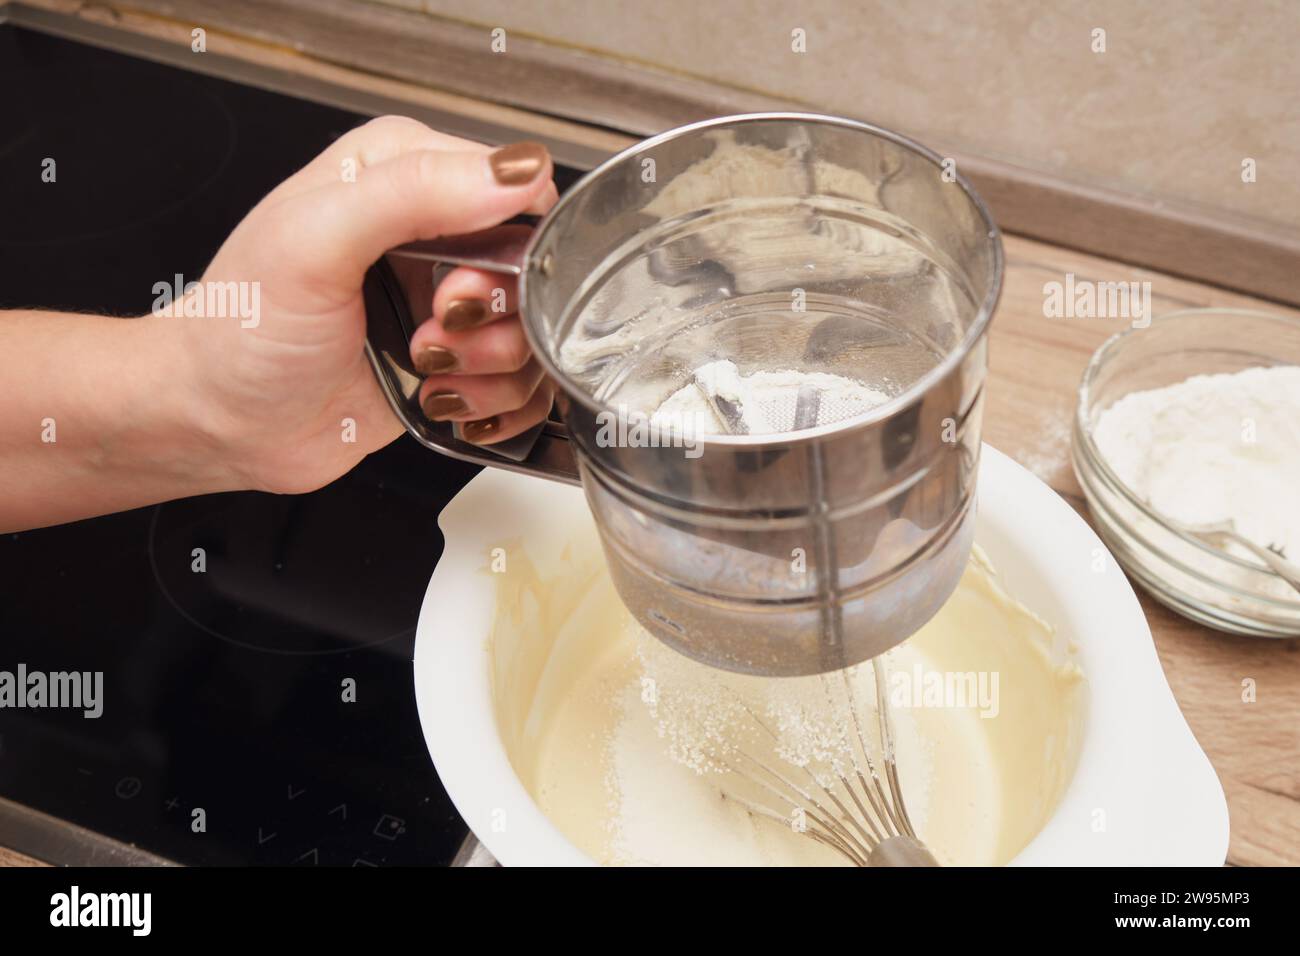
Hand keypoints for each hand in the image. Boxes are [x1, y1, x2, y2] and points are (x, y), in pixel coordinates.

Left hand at [184, 115, 556, 493]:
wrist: (220, 420)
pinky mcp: (455, 363)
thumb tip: (513, 172)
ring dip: (489, 365)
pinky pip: (522, 384)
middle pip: (535, 268)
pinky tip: (439, 396)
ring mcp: (448, 302)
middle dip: (496, 316)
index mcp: (402, 171)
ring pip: (534, 333)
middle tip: (434, 330)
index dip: (505, 244)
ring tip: (425, 366)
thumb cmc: (242, 326)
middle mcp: (434, 232)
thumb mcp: (315, 239)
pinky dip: (490, 401)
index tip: (454, 285)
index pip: (513, 187)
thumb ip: (414, 191)